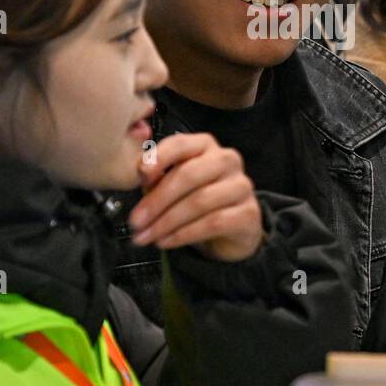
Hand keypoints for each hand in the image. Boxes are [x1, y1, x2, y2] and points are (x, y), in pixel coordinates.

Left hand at [128, 133, 262, 262]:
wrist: (231, 230)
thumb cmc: (196, 200)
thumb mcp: (172, 185)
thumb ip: (156, 177)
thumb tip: (140, 175)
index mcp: (205, 146)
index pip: (180, 144)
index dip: (159, 158)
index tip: (140, 174)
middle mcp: (226, 160)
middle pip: (188, 175)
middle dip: (157, 200)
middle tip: (136, 220)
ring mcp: (241, 186)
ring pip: (199, 201)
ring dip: (167, 222)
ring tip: (147, 236)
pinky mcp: (249, 213)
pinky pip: (213, 223)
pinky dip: (184, 234)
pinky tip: (167, 241)